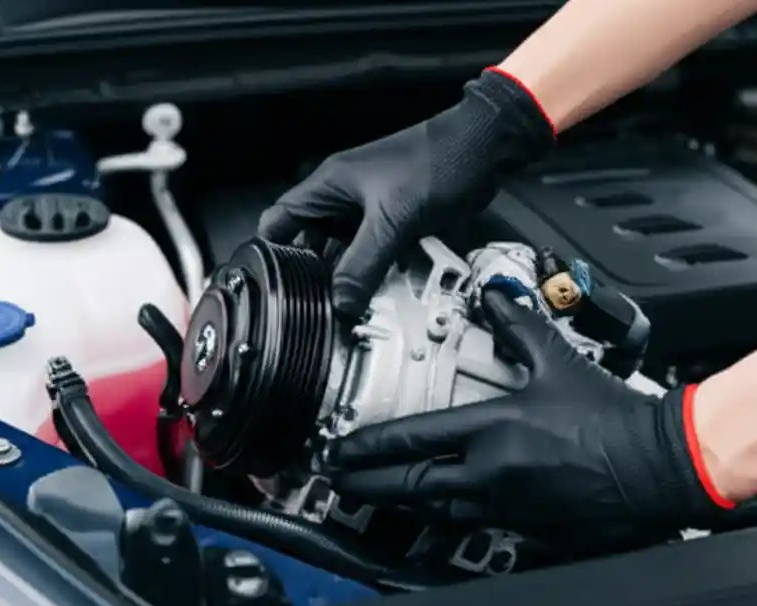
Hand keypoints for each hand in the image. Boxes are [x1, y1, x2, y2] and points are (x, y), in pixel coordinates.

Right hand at [258, 68, 553, 318]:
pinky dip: (374, 272)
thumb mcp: (393, 218)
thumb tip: (341, 301)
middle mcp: (344, 197)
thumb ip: (364, 263)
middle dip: (313, 274)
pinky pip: (375, 253)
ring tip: (346, 305)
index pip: (280, 220)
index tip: (272, 286)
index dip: (271, 252)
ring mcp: (371, 210)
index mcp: (330, 185)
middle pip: (312, 243)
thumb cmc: (437, 160)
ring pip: (345, 252)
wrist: (484, 148)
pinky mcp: (396, 221)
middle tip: (316, 307)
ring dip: (347, 276)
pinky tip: (379, 291)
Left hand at [329, 289, 733, 551]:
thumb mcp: (559, 361)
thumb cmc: (614, 419)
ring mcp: (508, 507)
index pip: (413, 439)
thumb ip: (518, 326)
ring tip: (379, 496)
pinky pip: (474, 527)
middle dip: (367, 485)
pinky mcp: (528, 528)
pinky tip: (439, 513)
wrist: (659, 464)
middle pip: (411, 486)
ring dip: (403, 504)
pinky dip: (447, 519)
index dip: (367, 446)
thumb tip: (495, 296)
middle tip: (338, 482)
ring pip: (437, 512)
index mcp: (495, 430)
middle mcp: (492, 474)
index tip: (339, 450)